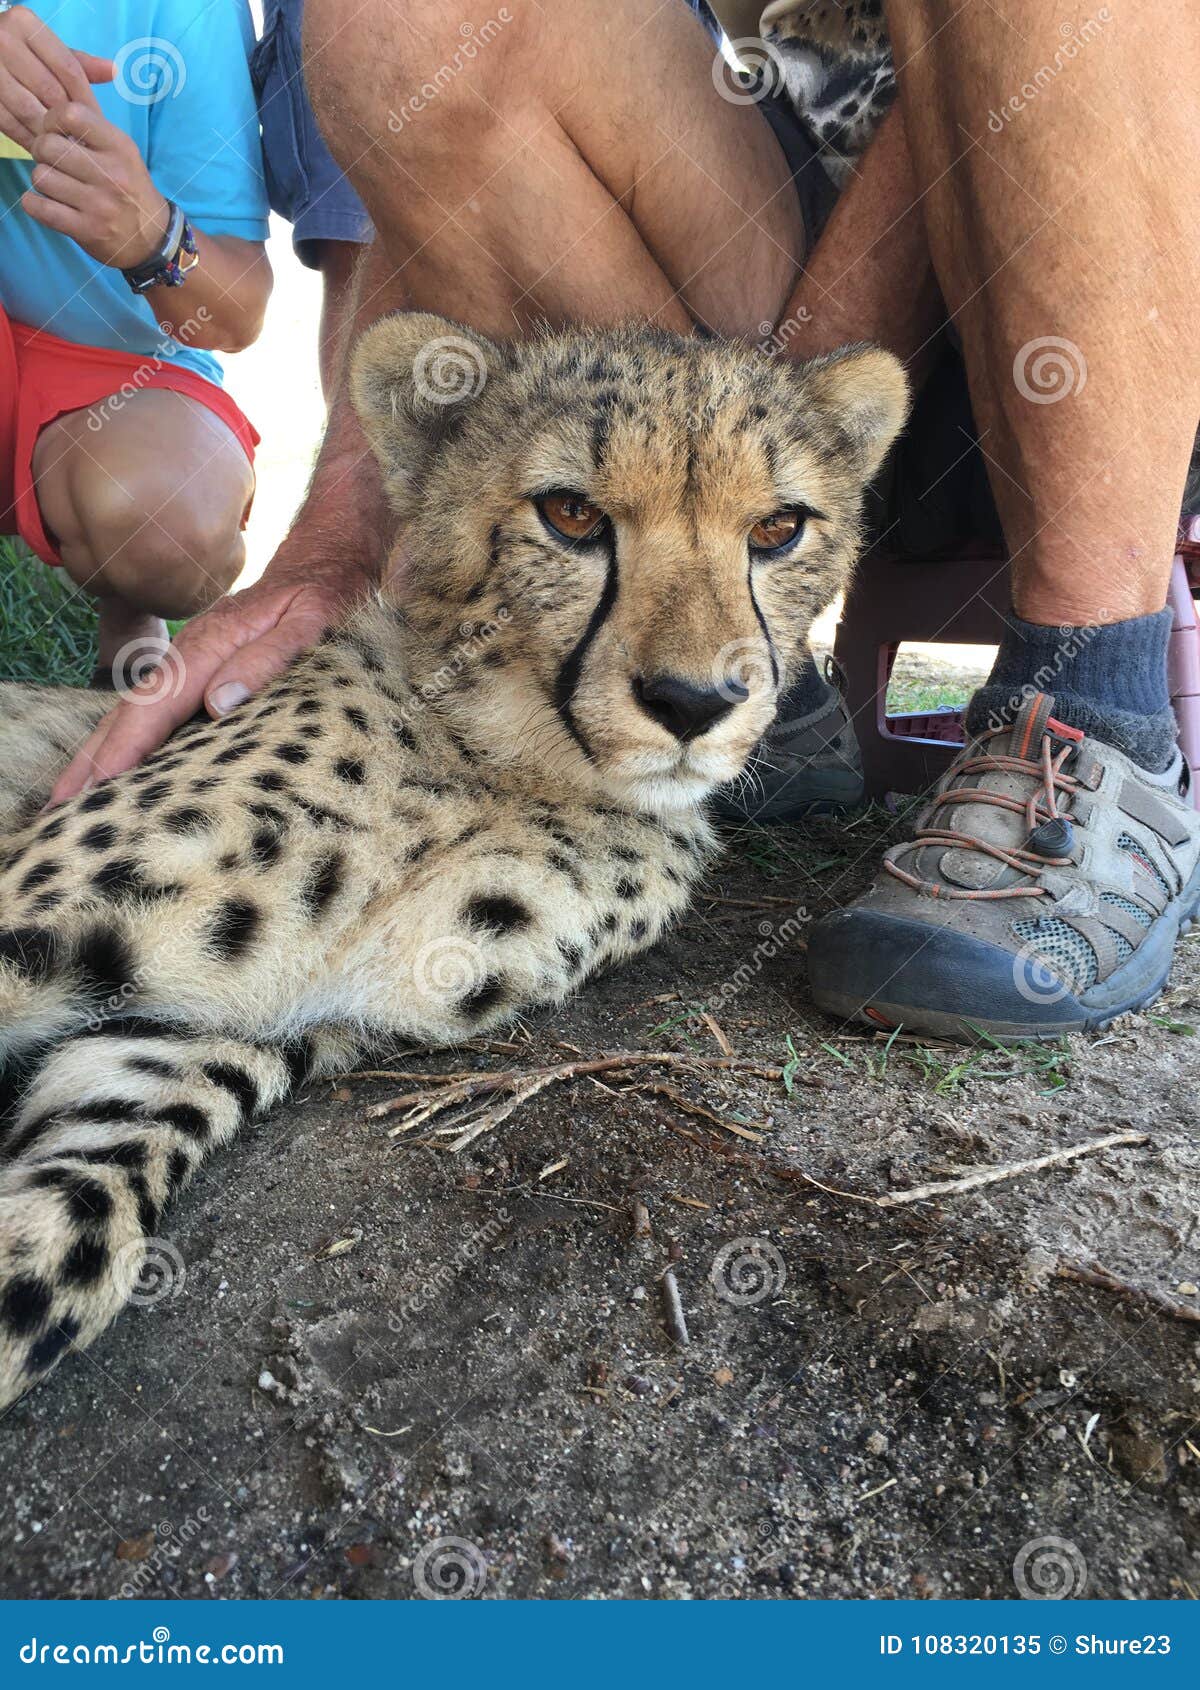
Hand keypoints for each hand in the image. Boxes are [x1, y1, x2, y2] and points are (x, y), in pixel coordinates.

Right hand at [0, 5, 110, 151]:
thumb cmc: (21, 50)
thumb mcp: (47, 48)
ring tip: (68, 149)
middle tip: (87, 141)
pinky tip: (43, 147)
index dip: (86, 99)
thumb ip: (78, 62)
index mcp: (24, 24)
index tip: (98, 121)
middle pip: (50, 92)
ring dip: (52, 135)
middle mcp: (3, 41)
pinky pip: (9, 123)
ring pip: (30, 111)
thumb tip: (113, 71)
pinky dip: (28, 139)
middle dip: (71, 120)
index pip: (68, 68)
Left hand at [23, 100, 169, 268]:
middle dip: (41, 151)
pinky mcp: (88, 230)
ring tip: (55, 185)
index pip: (71, 114)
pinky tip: (46, 203)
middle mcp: (112, 174)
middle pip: (49, 146)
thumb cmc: (128, 186)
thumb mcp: (120, 149)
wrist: (153, 238)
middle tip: (50, 160)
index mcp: (119, 147)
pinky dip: (34, 204)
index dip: (52, 119)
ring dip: (41, 180)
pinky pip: (40, 208)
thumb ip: (91, 121)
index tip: (55, 131)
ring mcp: (100, 205)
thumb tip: (61, 84)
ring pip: (41, 177)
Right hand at [47, 564, 370, 806]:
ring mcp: (188, 660)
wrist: (321, 567)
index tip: (97, 785)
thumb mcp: (308, 627)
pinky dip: (126, 735)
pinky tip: (116, 762)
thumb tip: (218, 705)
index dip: (125, 748)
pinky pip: (152, 707)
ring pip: (133, 709)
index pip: (156, 705)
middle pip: (129, 710)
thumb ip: (266, 662)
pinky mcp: (196, 668)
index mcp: (210, 647)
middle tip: (61, 806)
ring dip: (100, 750)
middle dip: (94, 757)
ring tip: (71, 793)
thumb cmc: (321, 602)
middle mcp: (189, 653)